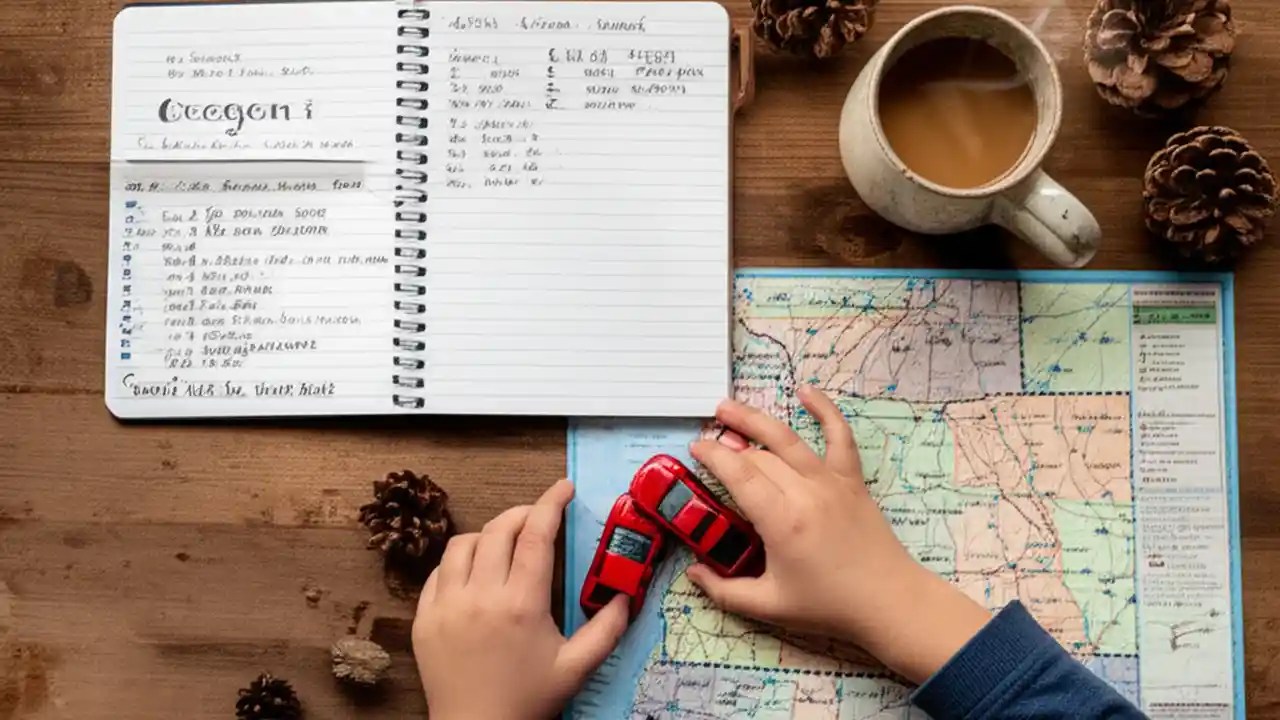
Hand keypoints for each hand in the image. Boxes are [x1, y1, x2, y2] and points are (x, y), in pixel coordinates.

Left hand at [413, 479, 628, 719]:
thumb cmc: (527, 701)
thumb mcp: (576, 668)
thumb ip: (606, 630)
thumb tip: (626, 596)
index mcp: (522, 604)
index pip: (537, 535)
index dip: (551, 502)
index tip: (564, 488)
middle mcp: (481, 596)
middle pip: (499, 529)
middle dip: (523, 513)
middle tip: (539, 518)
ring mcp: (447, 605)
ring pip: (463, 544)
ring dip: (487, 535)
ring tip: (505, 545)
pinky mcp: (425, 618)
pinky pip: (437, 572)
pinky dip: (458, 563)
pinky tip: (474, 573)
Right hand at [686, 386, 990, 684]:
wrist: (889, 601)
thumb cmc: (829, 606)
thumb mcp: (770, 606)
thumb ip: (725, 592)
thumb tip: (693, 574)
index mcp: (782, 521)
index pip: (738, 474)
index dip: (713, 457)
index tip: (695, 449)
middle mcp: (805, 492)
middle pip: (758, 457)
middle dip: (728, 444)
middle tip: (707, 440)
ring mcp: (831, 481)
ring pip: (787, 438)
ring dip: (755, 419)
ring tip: (727, 407)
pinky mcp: (852, 480)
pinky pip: (839, 435)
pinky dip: (824, 410)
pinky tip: (806, 391)